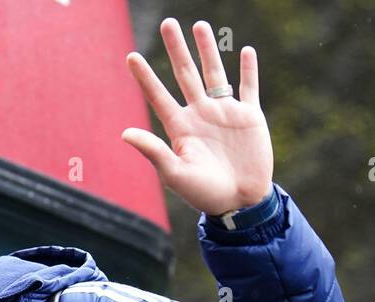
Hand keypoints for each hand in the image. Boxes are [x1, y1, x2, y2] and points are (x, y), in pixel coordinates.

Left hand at [123, 18, 273, 215]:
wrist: (241, 204)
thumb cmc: (205, 194)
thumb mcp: (176, 174)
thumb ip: (154, 151)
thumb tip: (125, 133)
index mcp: (180, 128)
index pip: (158, 96)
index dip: (144, 77)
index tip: (131, 56)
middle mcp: (200, 115)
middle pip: (186, 74)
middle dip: (176, 49)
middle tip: (168, 23)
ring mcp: (225, 113)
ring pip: (215, 73)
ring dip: (208, 50)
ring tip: (200, 25)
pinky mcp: (249, 117)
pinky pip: (248, 87)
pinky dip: (248, 70)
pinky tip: (244, 51)